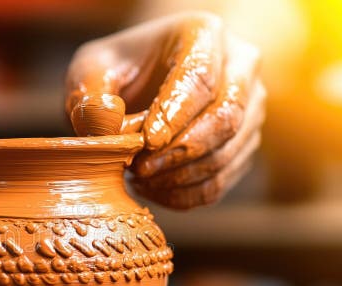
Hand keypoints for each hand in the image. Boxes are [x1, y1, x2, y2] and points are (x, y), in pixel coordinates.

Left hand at [65, 12, 264, 208]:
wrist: (144, 79)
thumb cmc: (119, 69)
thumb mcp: (93, 70)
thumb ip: (91, 96)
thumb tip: (108, 126)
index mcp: (204, 34)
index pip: (200, 77)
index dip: (175, 114)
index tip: (146, 142)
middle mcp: (240, 66)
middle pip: (227, 116)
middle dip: (182, 151)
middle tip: (140, 168)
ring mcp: (250, 107)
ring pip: (229, 153)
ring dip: (181, 177)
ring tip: (140, 178)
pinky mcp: (244, 144)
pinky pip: (223, 180)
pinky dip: (186, 194)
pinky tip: (154, 189)